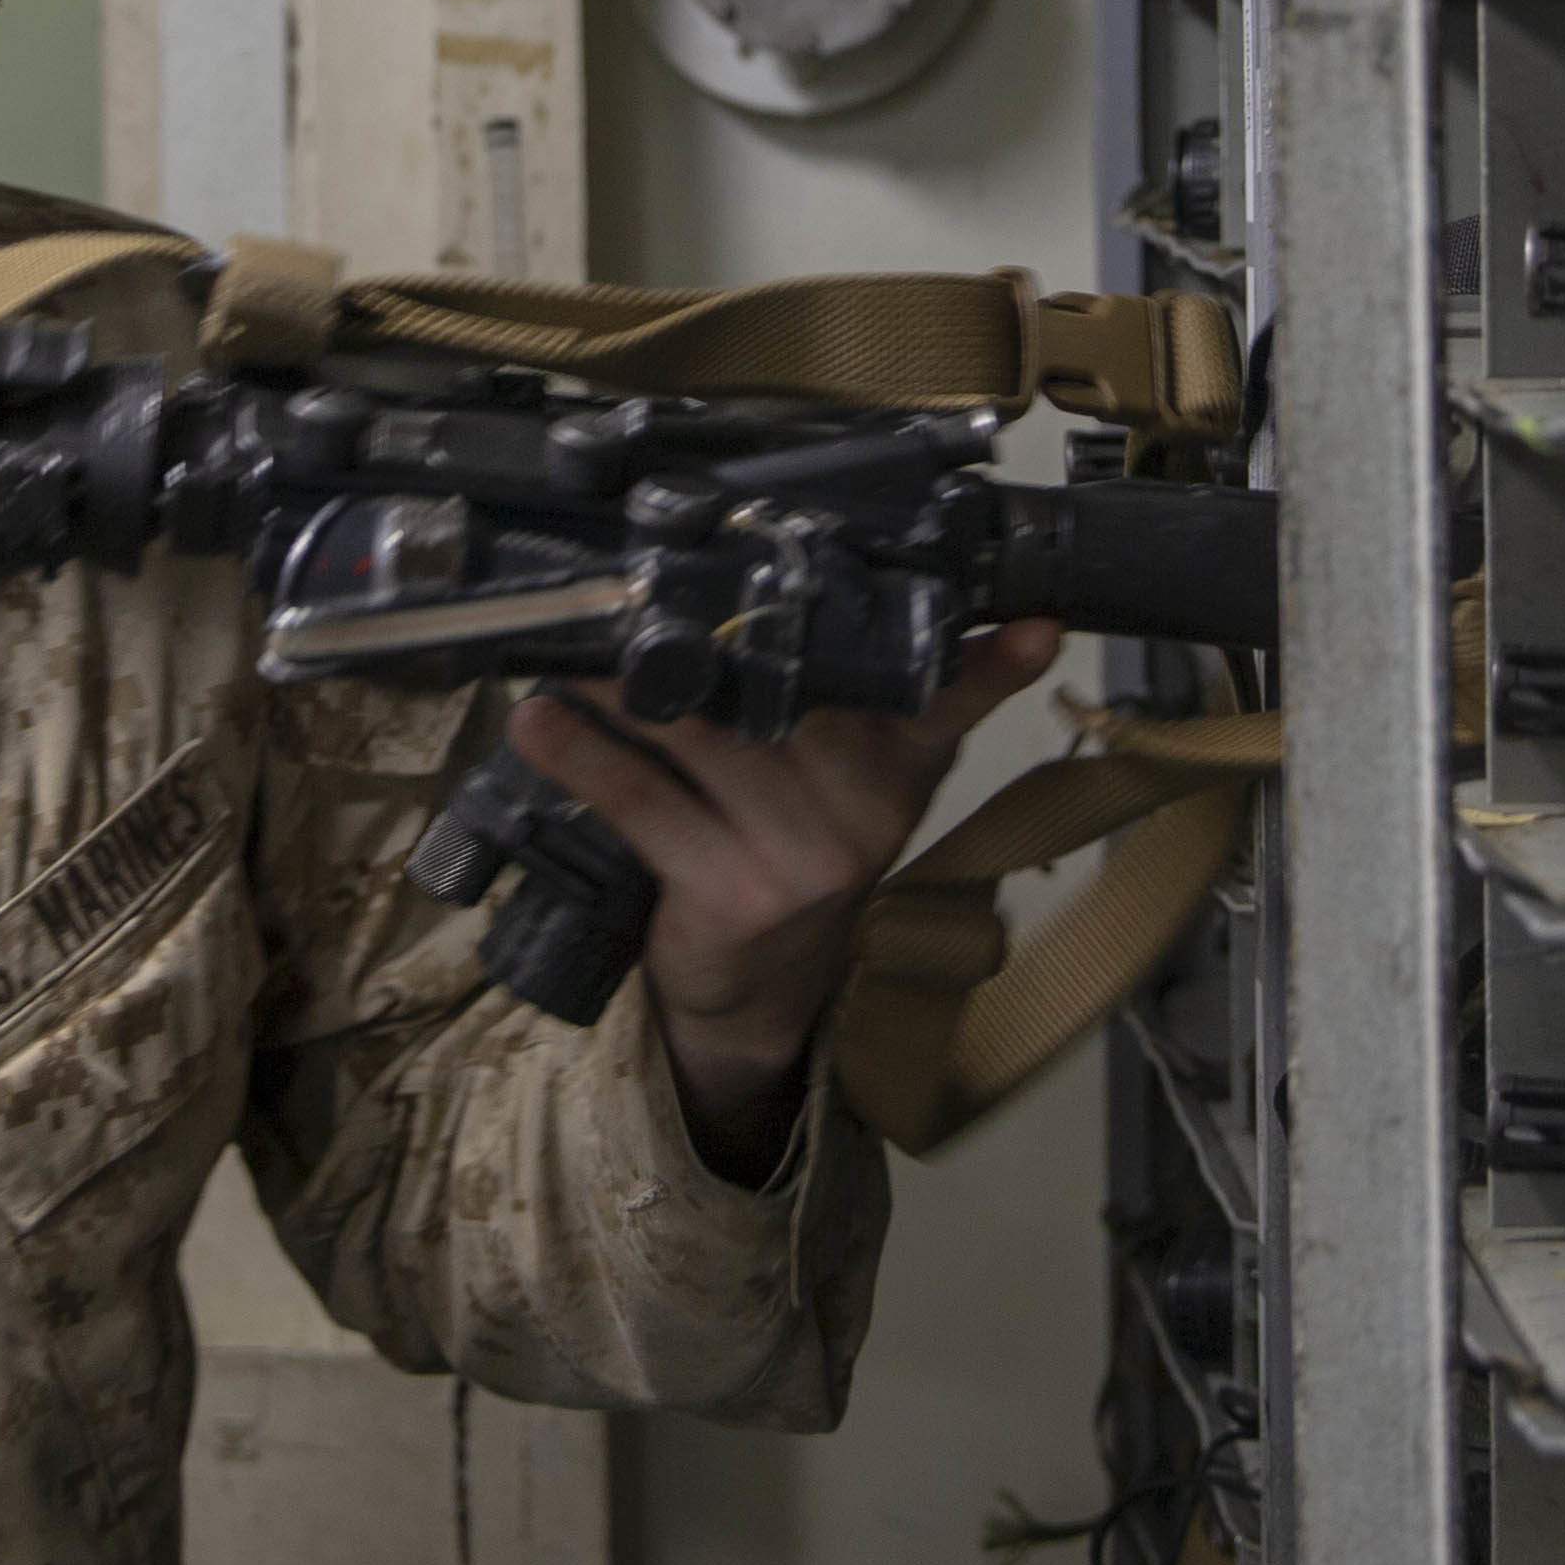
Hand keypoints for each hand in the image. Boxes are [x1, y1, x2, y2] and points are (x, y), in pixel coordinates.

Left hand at [506, 618, 1061, 1180]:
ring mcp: (798, 852)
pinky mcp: (728, 890)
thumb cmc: (799, 846)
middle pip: (788, 690)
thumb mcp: (871, 775)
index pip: (946, 695)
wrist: (761, 990)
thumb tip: (926, 602)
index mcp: (904, 764)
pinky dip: (581, 756)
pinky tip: (537, 721)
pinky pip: (643, 803)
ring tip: (566, 638)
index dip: (986, 661)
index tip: (1027, 624)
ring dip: (620, 685)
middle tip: (636, 575)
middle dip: (710, 630)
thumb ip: (897, 694)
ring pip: (703, 736)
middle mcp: (863, 806)